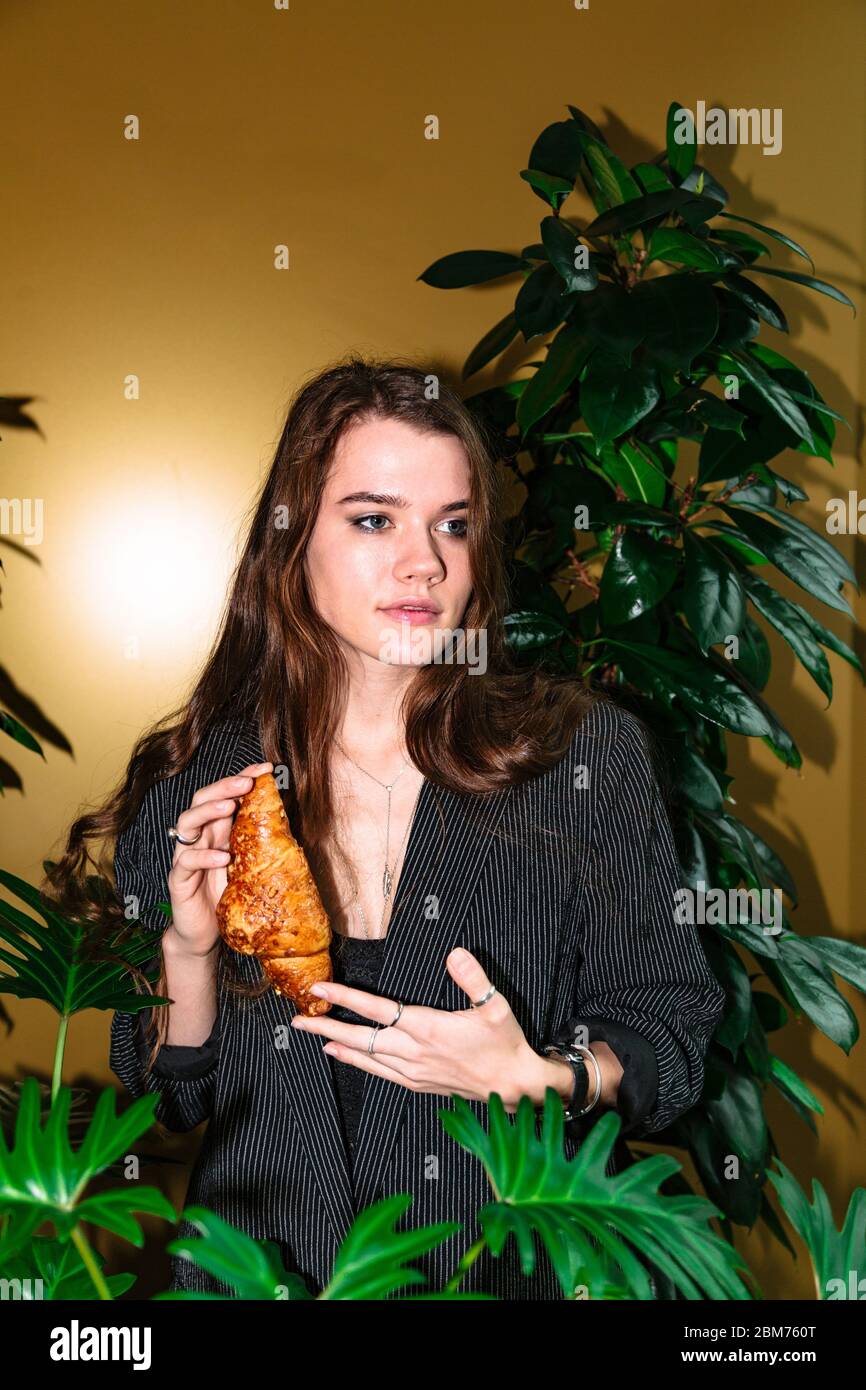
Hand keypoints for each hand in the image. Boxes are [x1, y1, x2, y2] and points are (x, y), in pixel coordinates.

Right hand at [165, 760, 273, 957]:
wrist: (204, 933)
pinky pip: (186, 862)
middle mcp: (199, 837)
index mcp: (216, 829)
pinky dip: (204, 856)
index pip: (224, 795)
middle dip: (224, 787)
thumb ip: (253, 841)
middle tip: (246, 782)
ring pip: (187, 823)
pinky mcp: (179, 880)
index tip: (265, 767)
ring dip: (209, 812)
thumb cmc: (225, 895)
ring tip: (229, 807)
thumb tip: (283, 817)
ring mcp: (185, 856)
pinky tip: (222, 856)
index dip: (242, 778)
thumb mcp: (245, 864)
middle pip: (202, 800)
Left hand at [289, 945, 546, 1111]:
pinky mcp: (418, 1084)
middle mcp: (414, 1051)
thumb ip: (473, 978)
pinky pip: (379, 1071)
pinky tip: (345, 1055)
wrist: (513, 1086)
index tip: (320, 988)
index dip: (345, 997)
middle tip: (298, 1019)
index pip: (377, 1009)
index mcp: (427, 1027)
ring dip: (337, 1043)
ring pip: (366, 1056)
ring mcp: (413, 1071)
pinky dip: (358, 1062)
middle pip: (360, 1036)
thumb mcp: (496, 1005)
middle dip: (327, 1026)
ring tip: (313, 1035)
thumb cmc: (505, 1044)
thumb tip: (455, 953)